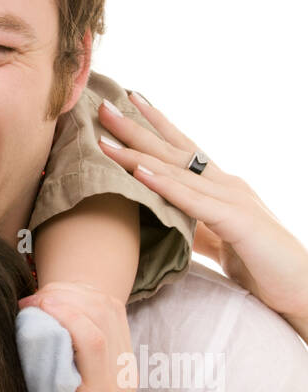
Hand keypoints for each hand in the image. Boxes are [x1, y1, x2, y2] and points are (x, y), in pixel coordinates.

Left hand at [20, 282, 134, 391]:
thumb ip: (51, 364)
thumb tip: (20, 331)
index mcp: (118, 369)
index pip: (105, 306)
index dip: (71, 292)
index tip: (36, 300)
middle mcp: (124, 370)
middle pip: (102, 302)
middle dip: (64, 291)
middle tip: (29, 301)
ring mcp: (116, 382)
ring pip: (99, 313)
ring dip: (60, 300)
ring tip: (29, 308)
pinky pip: (91, 339)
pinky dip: (64, 319)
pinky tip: (37, 320)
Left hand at [98, 92, 307, 332]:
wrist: (303, 290)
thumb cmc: (264, 265)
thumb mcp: (220, 241)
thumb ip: (195, 226)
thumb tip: (165, 220)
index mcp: (222, 187)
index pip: (183, 148)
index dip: (156, 125)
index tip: (129, 101)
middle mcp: (227, 184)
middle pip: (174, 151)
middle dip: (137, 127)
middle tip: (104, 104)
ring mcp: (234, 199)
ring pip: (177, 171)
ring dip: (139, 153)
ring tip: (107, 137)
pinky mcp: (239, 222)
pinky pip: (193, 201)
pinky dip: (164, 185)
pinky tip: (139, 172)